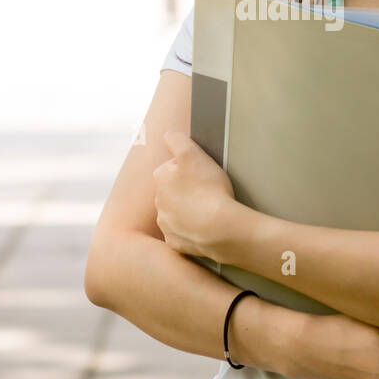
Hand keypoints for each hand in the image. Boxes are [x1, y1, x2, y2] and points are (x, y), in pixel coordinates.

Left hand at [152, 129, 237, 259]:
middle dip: (188, 188)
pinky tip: (206, 226)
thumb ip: (177, 140)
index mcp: (160, 178)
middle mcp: (158, 202)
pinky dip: (192, 230)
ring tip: (210, 209)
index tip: (204, 174)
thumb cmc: (208, 190)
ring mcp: (166, 224)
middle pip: (175, 189)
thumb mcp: (192, 154)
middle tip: (209, 191)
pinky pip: (183, 233)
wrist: (220, 229)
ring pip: (178, 211)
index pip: (174, 166)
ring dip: (190, 209)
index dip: (191, 167)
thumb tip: (167, 136)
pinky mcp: (175, 242)